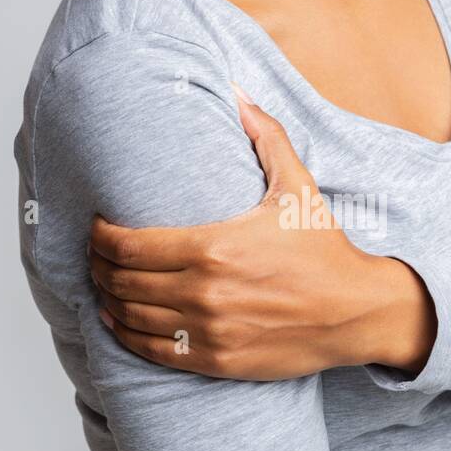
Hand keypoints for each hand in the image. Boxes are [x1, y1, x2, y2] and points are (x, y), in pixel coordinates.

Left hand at [87, 86, 435, 380]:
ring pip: (131, 317)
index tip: (97, 227)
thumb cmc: (324, 249)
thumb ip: (263, 135)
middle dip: (98, 265)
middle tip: (95, 254)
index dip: (100, 237)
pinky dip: (127, 336)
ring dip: (107, 299)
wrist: (355, 312)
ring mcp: (209, 331)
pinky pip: (154, 351)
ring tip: (102, 284)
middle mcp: (205, 292)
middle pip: (122, 281)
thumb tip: (237, 90)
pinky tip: (118, 322)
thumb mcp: (296, 186)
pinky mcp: (217, 361)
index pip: (129, 245)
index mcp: (214, 246)